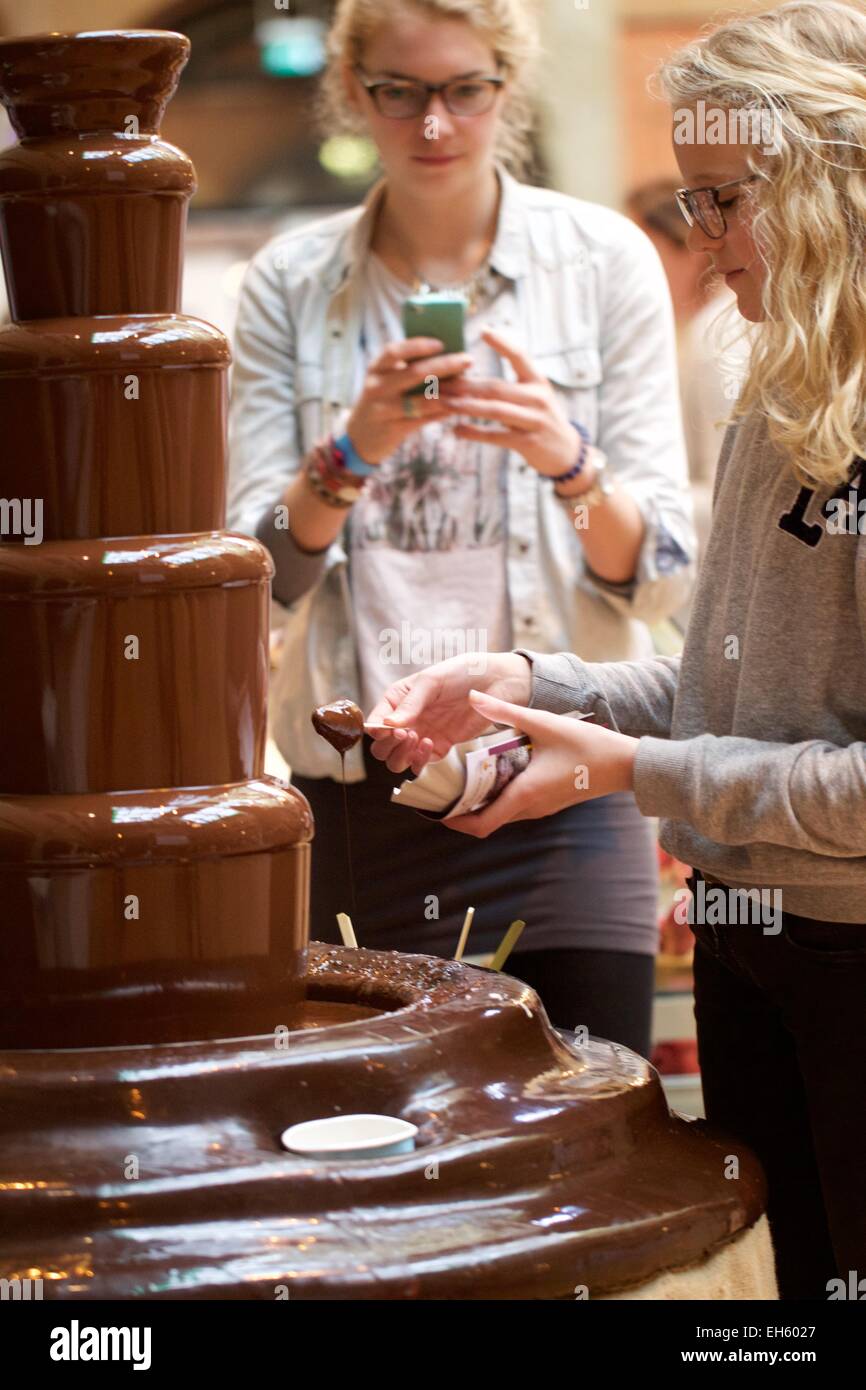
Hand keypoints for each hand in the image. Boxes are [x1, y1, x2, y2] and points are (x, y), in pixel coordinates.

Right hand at [346, 338, 472, 463]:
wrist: (360, 438)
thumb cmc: (382, 401)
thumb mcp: (386, 381)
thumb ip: (407, 368)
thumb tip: (447, 354)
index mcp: (376, 368)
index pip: (393, 351)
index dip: (417, 346)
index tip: (441, 343)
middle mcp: (376, 387)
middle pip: (413, 374)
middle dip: (444, 365)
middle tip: (467, 360)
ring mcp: (383, 410)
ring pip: (421, 400)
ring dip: (448, 392)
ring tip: (468, 386)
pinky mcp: (393, 430)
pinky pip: (423, 420)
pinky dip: (442, 412)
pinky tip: (458, 406)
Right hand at [365, 652, 531, 773]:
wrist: (495, 683)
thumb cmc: (461, 673)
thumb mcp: (432, 681)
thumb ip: (410, 704)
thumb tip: (388, 725)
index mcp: (397, 700)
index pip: (374, 721)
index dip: (378, 730)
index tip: (393, 729)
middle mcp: (405, 720)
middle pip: (381, 747)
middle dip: (389, 746)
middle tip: (407, 734)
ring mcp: (421, 736)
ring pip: (396, 761)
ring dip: (402, 756)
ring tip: (419, 739)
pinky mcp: (439, 748)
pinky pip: (419, 764)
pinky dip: (420, 761)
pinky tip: (431, 745)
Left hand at [438, 328, 577, 478]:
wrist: (566, 452)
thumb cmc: (541, 419)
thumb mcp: (536, 396)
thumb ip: (513, 385)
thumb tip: (473, 375)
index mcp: (538, 381)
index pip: (520, 356)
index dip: (503, 343)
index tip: (484, 330)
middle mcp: (538, 398)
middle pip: (496, 387)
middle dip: (465, 385)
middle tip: (439, 382)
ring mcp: (534, 421)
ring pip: (494, 410)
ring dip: (465, 407)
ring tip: (443, 403)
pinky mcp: (528, 443)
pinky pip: (496, 436)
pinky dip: (474, 433)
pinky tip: (456, 430)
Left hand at [444, 690, 637, 837]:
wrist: (625, 764)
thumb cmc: (588, 745)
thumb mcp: (544, 723)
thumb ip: (505, 712)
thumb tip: (473, 697)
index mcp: (525, 794)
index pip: (480, 824)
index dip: (453, 821)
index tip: (434, 808)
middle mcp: (530, 808)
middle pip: (485, 821)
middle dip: (460, 809)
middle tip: (440, 788)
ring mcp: (540, 808)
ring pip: (500, 813)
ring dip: (478, 802)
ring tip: (459, 777)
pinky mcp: (547, 801)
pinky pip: (514, 805)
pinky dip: (496, 796)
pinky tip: (491, 772)